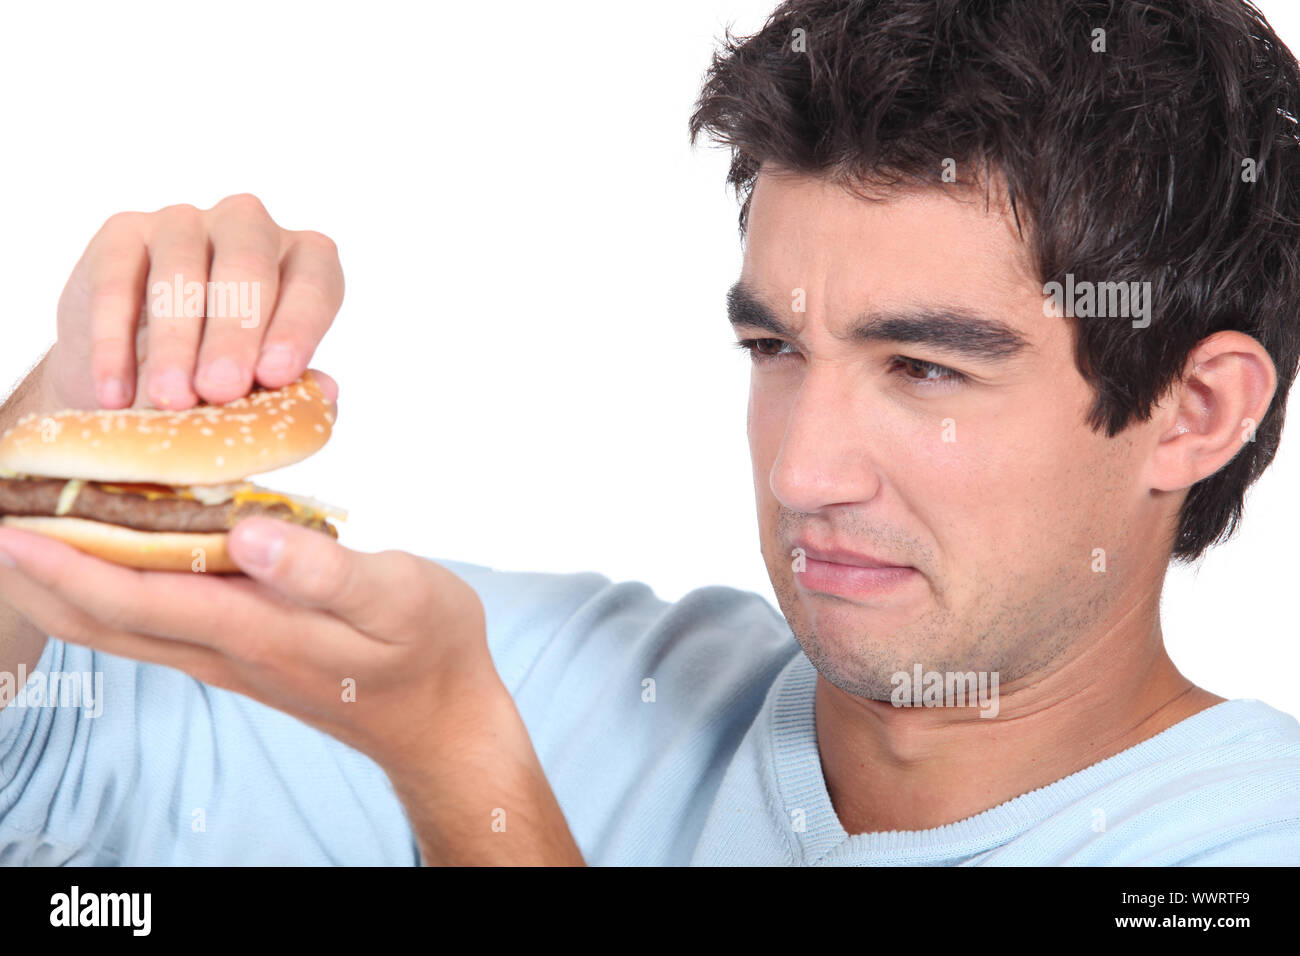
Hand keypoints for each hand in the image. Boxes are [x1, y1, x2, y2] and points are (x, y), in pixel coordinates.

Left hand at [0, 518, 584, 864]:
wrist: (441, 720)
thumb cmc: (428, 649)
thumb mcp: (398, 598)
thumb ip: (322, 568)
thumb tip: (245, 532)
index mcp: (255, 630)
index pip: (135, 599)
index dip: (64, 563)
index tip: (5, 525)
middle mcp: (225, 650)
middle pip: (103, 621)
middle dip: (36, 579)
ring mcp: (228, 659)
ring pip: (119, 629)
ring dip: (59, 590)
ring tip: (19, 546)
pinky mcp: (241, 656)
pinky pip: (151, 626)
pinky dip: (106, 595)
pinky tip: (102, 569)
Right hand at [42, 193, 342, 411]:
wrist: (136, 371)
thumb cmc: (224, 374)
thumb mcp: (263, 387)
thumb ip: (298, 391)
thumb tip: (325, 394)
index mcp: (303, 260)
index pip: (315, 281)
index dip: (298, 326)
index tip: (276, 376)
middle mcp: (249, 227)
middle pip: (249, 265)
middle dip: (235, 333)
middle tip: (220, 389)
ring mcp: (184, 222)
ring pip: (181, 269)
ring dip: (176, 342)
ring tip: (171, 398)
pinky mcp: (122, 232)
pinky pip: (118, 283)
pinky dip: (113, 344)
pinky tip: (115, 393)